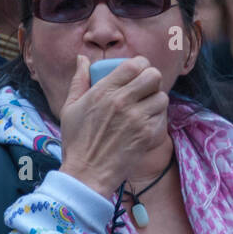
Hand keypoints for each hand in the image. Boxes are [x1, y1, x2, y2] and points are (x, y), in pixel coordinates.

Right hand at [56, 54, 170, 197]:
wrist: (86, 174)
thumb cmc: (76, 142)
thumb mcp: (70, 107)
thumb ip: (79, 80)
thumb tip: (82, 59)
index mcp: (104, 91)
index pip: (135, 64)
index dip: (141, 66)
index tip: (137, 74)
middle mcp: (122, 102)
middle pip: (153, 76)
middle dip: (151, 81)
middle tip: (144, 91)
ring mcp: (137, 119)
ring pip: (162, 97)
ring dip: (155, 102)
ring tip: (145, 110)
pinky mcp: (147, 135)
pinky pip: (162, 118)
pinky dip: (157, 121)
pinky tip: (145, 126)